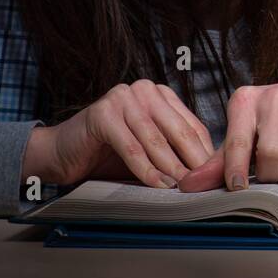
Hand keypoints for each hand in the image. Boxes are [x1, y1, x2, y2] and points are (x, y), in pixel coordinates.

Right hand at [23, 79, 214, 188]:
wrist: (61, 153)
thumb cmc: (109, 154)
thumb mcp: (149, 151)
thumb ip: (174, 153)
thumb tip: (209, 173)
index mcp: (160, 95)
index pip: (192, 125)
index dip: (205, 153)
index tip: (216, 175)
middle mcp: (144, 90)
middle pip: (178, 130)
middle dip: (192, 161)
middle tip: (204, 185)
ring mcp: (122, 97)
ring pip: (155, 140)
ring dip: (170, 167)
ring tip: (182, 188)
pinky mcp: (103, 113)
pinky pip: (131, 146)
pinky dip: (145, 169)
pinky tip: (156, 185)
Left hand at [178, 79, 277, 193]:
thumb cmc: (272, 121)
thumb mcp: (243, 133)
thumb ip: (218, 161)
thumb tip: (187, 187)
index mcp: (246, 101)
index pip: (237, 141)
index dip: (236, 169)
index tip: (238, 188)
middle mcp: (275, 98)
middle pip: (271, 154)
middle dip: (270, 178)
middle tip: (269, 182)